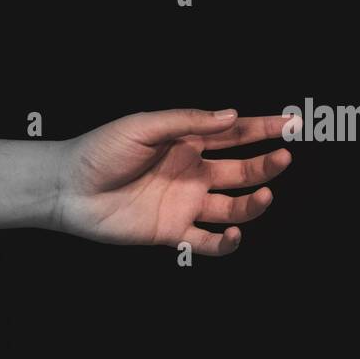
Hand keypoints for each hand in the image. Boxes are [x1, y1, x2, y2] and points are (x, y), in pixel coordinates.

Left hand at [55, 108, 291, 254]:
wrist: (66, 189)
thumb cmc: (100, 150)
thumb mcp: (144, 126)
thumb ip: (189, 122)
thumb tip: (232, 115)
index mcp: (187, 142)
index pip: (235, 134)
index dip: (265, 129)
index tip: (293, 124)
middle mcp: (192, 172)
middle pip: (242, 170)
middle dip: (267, 165)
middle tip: (284, 158)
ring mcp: (185, 203)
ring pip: (233, 207)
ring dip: (254, 203)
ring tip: (265, 195)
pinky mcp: (172, 233)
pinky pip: (207, 242)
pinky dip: (226, 242)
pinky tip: (233, 235)